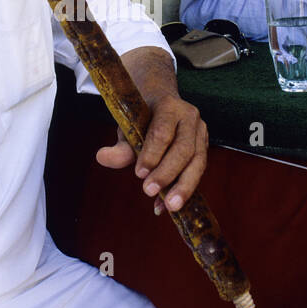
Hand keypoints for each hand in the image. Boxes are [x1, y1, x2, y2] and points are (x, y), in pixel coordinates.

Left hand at [95, 94, 208, 213]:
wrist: (160, 102)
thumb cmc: (141, 116)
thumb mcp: (128, 127)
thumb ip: (120, 145)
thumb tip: (102, 158)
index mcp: (170, 107)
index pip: (163, 132)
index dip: (152, 154)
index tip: (139, 173)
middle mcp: (190, 118)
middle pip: (184, 149)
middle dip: (167, 173)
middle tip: (149, 191)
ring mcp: (201, 133)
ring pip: (198, 162)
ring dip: (184, 186)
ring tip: (170, 206)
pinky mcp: (204, 149)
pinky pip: (197, 173)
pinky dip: (182, 191)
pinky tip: (165, 206)